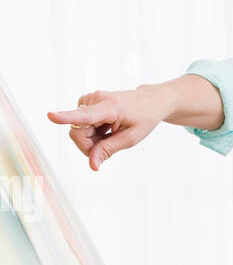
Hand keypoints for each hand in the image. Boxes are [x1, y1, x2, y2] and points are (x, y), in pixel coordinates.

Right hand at [47, 84, 166, 169]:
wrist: (149, 101)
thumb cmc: (143, 118)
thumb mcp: (131, 138)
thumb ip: (109, 150)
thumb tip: (92, 165)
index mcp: (109, 107)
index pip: (84, 115)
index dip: (65, 117)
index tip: (50, 116)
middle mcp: (94, 99)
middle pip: (77, 133)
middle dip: (88, 146)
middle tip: (108, 145)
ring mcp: (88, 100)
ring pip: (77, 131)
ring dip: (92, 139)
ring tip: (110, 133)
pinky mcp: (86, 103)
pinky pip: (81, 126)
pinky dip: (92, 133)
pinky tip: (106, 129)